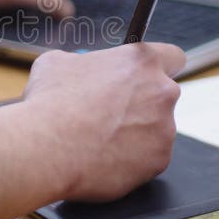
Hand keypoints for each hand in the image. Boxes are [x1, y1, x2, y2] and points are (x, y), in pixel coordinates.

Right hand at [21, 43, 185, 201]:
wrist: (47, 148)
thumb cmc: (50, 102)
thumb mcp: (57, 63)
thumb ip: (81, 62)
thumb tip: (77, 68)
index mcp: (141, 61)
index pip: (172, 56)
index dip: (157, 66)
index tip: (144, 76)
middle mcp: (162, 92)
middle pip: (161, 96)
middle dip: (141, 103)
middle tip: (110, 113)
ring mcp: (164, 130)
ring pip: (154, 130)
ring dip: (135, 133)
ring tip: (99, 139)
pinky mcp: (158, 161)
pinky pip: (147, 158)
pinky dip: (130, 159)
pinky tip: (102, 157)